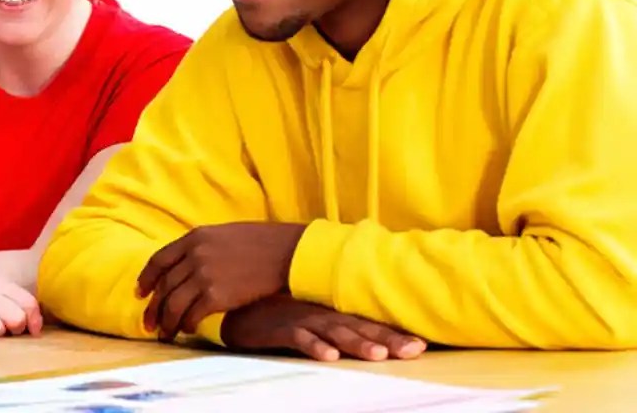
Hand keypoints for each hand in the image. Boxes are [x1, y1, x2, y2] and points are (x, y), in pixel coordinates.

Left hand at [137, 222, 305, 338]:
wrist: (287, 252)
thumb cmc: (261, 243)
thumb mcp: (224, 234)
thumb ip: (202, 247)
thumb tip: (186, 266)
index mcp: (194, 238)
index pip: (159, 260)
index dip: (147, 279)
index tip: (140, 293)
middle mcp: (194, 255)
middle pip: (164, 286)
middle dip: (153, 308)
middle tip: (148, 324)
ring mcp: (204, 275)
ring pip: (174, 304)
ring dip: (167, 323)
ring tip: (166, 334)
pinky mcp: (217, 296)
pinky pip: (192, 315)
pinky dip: (187, 325)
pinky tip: (189, 330)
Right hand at [222, 296, 426, 361]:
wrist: (236, 302)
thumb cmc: (277, 310)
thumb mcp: (309, 314)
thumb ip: (335, 322)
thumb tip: (367, 336)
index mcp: (331, 313)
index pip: (368, 323)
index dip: (393, 333)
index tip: (421, 345)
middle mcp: (322, 315)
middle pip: (359, 328)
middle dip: (386, 340)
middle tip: (413, 350)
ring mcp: (301, 320)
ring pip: (334, 333)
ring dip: (356, 343)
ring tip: (377, 355)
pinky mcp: (279, 328)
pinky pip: (298, 338)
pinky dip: (313, 346)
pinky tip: (328, 356)